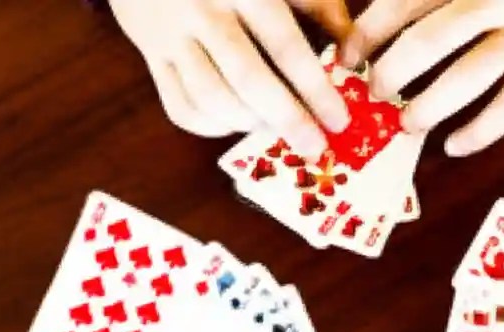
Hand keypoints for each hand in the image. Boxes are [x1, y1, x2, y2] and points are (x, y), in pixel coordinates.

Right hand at [108, 0, 353, 155]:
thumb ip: (316, 4)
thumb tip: (352, 53)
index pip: (285, 46)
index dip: (314, 88)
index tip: (338, 120)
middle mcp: (205, 13)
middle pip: (248, 79)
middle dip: (287, 119)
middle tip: (314, 146)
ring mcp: (173, 37)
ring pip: (210, 97)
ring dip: (248, 123)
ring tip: (274, 131)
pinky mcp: (152, 56)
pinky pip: (179, 106)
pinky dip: (210, 126)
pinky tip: (234, 125)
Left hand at [342, 0, 503, 154]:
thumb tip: (379, 16)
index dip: (369, 30)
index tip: (347, 56)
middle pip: (432, 38)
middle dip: (392, 71)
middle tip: (374, 92)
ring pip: (470, 74)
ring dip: (430, 105)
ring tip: (407, 123)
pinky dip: (482, 130)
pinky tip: (454, 146)